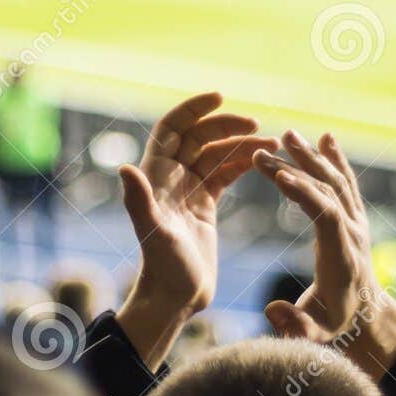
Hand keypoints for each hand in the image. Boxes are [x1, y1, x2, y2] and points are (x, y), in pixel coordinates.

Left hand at [114, 92, 276, 367]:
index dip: (192, 109)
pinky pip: (226, 173)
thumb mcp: (152, 233)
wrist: (176, 298)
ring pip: (216, 153)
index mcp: (156, 177)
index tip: (220, 97)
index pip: (172, 128)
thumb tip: (124, 168)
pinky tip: (265, 161)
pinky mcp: (205, 205)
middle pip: (198, 136)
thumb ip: (139, 200)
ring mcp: (189, 190)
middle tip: (255, 125)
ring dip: (241, 144)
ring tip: (271, 145)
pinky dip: (244, 163)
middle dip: (226, 125)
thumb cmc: (162, 268)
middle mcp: (171, 178)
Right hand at [253, 130, 395, 377]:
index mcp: (343, 259)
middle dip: (296, 170)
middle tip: (261, 153)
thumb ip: (296, 326)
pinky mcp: (355, 218)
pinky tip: (325, 138)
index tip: (280, 176)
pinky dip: (336, 159)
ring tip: (288, 135)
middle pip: (328, 193)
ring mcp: (357, 224)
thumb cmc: (336, 325)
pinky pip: (347, 183)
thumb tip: (271, 310)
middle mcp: (354, 235)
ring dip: (312, 158)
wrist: (367, 316)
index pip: (326, 218)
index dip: (305, 196)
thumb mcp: (316, 336)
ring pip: (337, 182)